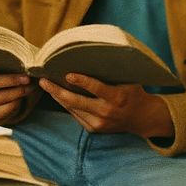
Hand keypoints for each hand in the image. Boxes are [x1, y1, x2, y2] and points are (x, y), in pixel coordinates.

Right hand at [0, 59, 39, 123]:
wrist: (6, 97)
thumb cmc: (4, 75)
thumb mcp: (3, 66)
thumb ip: (6, 60)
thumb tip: (24, 55)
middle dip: (9, 80)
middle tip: (26, 78)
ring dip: (16, 92)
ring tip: (29, 87)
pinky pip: (1, 111)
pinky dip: (14, 104)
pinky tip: (22, 98)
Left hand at [39, 74, 173, 138]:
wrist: (142, 118)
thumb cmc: (133, 93)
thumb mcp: (128, 81)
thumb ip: (111, 74)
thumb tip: (91, 56)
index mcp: (117, 97)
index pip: (96, 88)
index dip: (82, 81)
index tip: (68, 74)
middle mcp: (107, 112)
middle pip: (77, 101)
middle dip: (57, 91)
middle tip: (43, 81)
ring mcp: (100, 123)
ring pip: (73, 108)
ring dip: (57, 97)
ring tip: (45, 86)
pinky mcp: (94, 129)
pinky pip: (76, 115)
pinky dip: (66, 105)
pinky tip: (57, 96)